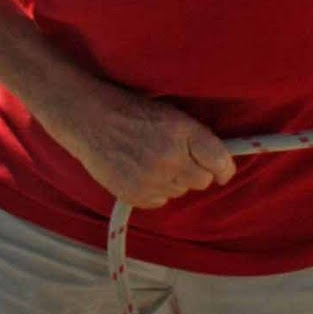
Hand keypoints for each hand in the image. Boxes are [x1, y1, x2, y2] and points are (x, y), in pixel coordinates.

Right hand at [46, 81, 235, 209]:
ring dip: (172, 181)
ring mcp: (151, 178)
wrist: (89, 118)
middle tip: (176, 158)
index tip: (221, 172)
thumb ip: (195, 137)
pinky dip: (153, 191)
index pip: (220, 162)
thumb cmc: (130, 111)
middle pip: (201, 181)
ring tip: (151, 161)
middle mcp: (170, 157)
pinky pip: (159, 202)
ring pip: (179, 191)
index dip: (224, 169)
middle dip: (194, 172)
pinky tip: (139, 172)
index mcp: (183, 131)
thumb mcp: (170, 114)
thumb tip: (219, 163)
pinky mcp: (134, 194)